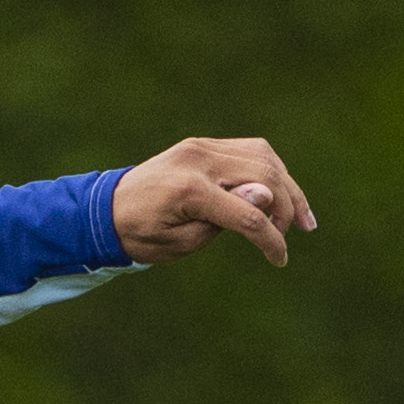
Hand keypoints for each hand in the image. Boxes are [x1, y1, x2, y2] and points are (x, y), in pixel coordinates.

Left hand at [110, 137, 317, 266]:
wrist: (104, 210)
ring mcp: (201, 147)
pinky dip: (269, 170)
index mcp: (189, 191)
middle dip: (289, 206)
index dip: (270, 238)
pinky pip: (250, 151)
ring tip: (298, 215)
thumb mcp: (180, 242)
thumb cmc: (140, 234)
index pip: (247, 213)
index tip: (280, 258)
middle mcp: (198, 160)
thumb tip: (268, 196)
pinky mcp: (203, 144)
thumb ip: (226, 221)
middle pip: (265, 176)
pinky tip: (278, 193)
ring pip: (263, 158)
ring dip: (287, 185)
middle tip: (297, 231)